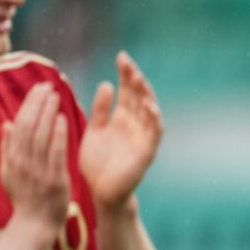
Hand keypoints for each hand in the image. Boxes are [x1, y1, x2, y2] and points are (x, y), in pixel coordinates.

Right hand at [0, 82, 69, 238]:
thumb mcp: (9, 173)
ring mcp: (38, 170)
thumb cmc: (24, 197)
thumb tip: (9, 123)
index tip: (38, 88)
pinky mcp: (53, 180)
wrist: (34, 224)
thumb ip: (8, 148)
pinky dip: (57, 135)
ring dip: (47, 113)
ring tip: (55, 95)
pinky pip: (55, 154)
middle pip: (29, 126)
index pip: (20, 124)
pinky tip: (62, 119)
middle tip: (47, 85)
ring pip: (40, 136)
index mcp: (12, 158)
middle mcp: (22, 162)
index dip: (28, 104)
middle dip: (37, 103)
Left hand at [79, 51, 163, 211]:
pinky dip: (154, 119)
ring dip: (146, 94)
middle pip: (139, 96)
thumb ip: (100, 109)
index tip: (120, 56)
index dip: (125, 74)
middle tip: (128, 62)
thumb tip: (107, 83)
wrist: (101, 192)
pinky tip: (149, 105)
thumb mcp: (94, 130)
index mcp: (121, 118)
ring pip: (149, 111)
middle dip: (135, 79)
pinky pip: (154, 133)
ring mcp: (142, 137)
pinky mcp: (146, 152)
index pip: (127, 90)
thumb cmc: (97, 164)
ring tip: (138, 79)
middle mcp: (135, 124)